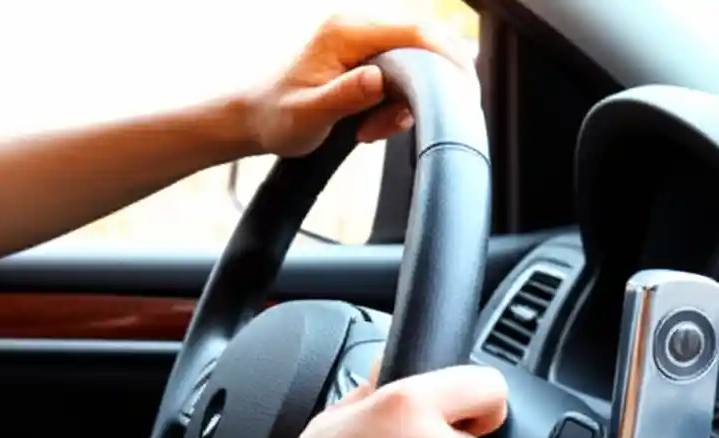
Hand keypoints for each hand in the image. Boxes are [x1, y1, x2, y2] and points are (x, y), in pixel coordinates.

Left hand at [243, 15, 476, 156]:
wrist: (254, 119)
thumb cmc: (276, 117)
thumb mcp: (308, 114)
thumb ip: (345, 96)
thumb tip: (379, 79)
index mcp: (345, 31)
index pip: (415, 31)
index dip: (448, 58)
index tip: (463, 91)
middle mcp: (358, 27)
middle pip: (425, 43)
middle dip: (429, 86)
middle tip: (406, 123)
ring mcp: (364, 41)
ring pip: (417, 63)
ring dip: (407, 102)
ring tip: (371, 130)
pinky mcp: (368, 57)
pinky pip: (403, 75)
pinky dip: (396, 104)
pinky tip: (371, 124)